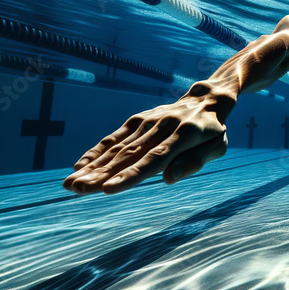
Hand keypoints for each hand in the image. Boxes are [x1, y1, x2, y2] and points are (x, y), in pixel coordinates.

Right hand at [63, 98, 228, 194]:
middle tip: (78, 190)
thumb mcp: (217, 147)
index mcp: (185, 135)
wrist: (205, 99)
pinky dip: (97, 151)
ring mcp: (147, 121)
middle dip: (102, 174)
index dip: (131, 175)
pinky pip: (115, 137)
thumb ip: (195, 162)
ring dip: (93, 166)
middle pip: (130, 154)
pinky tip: (79, 166)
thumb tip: (168, 180)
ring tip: (71, 184)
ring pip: (118, 147)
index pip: (155, 159)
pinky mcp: (137, 119)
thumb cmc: (213, 131)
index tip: (108, 189)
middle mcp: (162, 126)